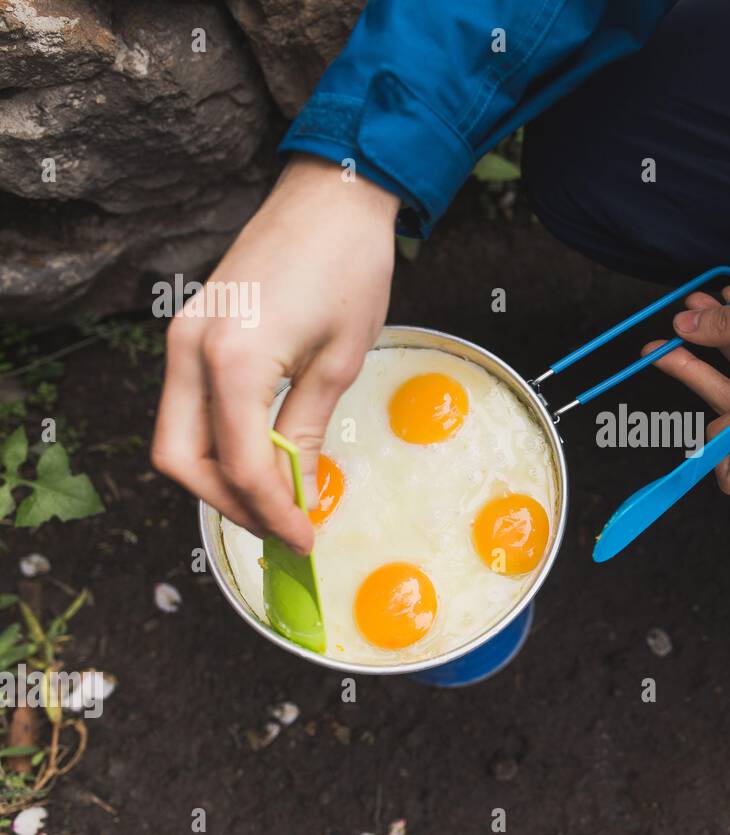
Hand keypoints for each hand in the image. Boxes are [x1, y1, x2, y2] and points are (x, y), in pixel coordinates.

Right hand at [152, 155, 399, 553]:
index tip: (304, 540)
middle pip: (180, 459)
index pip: (240, 465)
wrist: (332, 195)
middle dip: (229, 504)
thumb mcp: (340, 361)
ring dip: (219, 477)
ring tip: (276, 499)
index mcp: (232, 359)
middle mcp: (190, 349)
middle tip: (283, 527)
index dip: (271, 513)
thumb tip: (301, 494)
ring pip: (176, 435)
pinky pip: (188, 404)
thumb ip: (307, 432)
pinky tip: (262, 456)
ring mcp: (183, 336)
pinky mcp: (191, 329)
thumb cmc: (348, 267)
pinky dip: (217, 441)